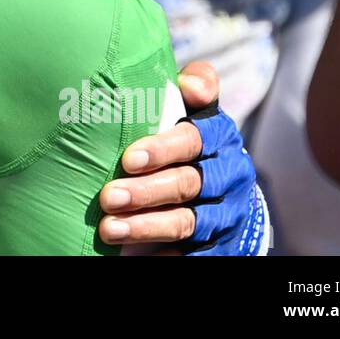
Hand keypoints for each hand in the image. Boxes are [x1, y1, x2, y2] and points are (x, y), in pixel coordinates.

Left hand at [96, 62, 268, 254]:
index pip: (196, 139)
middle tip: (109, 197)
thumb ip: (195, 89)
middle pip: (189, 184)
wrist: (229, 192)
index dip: (164, 149)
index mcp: (221, 138)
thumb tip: (191, 81)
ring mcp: (228, 214)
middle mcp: (230, 175)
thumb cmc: (192, 141)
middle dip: (146, 192)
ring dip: (146, 227)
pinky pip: (196, 254)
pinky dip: (165, 254)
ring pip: (188, 222)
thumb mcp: (196, 111)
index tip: (128, 159)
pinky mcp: (223, 245)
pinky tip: (136, 256)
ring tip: (109, 229)